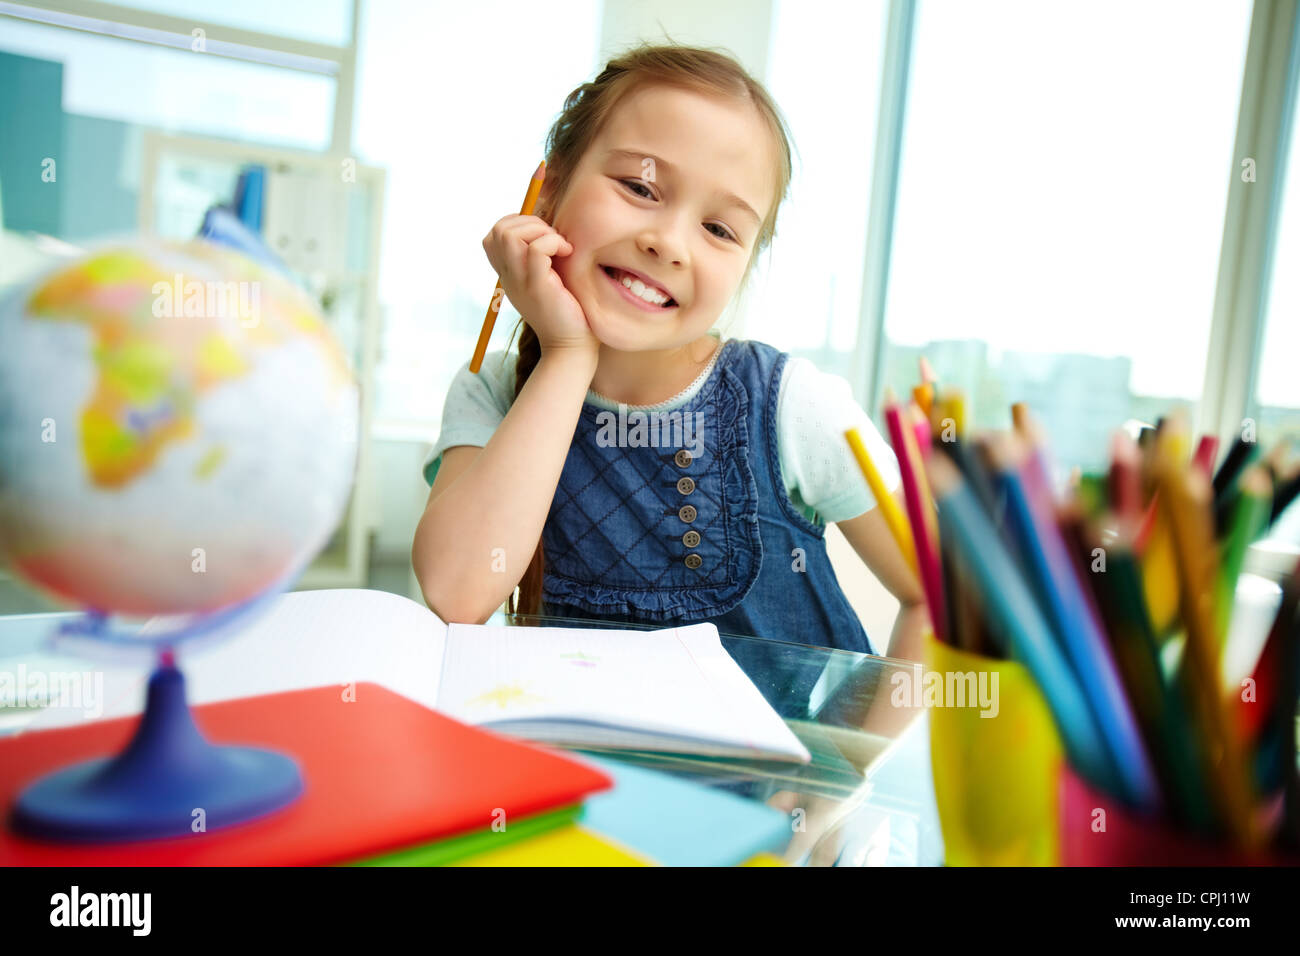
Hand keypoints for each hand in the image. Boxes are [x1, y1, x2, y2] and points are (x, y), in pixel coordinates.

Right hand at [482, 214, 597, 358]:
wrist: (571, 346)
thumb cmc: (568, 310)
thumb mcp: (548, 278)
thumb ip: (542, 256)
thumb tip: (550, 225)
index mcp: (509, 274)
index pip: (494, 235)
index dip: (518, 224)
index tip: (544, 236)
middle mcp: (509, 276)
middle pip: (500, 230)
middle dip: (530, 223)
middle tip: (554, 240)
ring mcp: (520, 281)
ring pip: (510, 235)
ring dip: (539, 230)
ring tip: (560, 246)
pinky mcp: (538, 287)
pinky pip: (536, 249)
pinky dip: (553, 242)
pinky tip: (568, 253)